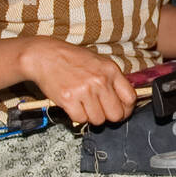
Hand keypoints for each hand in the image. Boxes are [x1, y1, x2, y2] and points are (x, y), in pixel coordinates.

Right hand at [17, 36, 138, 125]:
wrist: (45, 56)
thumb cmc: (72, 59)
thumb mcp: (99, 62)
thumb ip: (112, 80)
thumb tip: (124, 101)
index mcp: (110, 70)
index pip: (130, 98)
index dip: (126, 109)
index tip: (121, 111)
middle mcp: (100, 81)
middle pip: (116, 114)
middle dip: (109, 117)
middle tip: (101, 112)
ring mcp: (84, 91)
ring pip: (98, 120)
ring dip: (92, 116)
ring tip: (84, 105)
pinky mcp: (69, 100)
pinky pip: (81, 119)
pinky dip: (77, 116)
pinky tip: (73, 104)